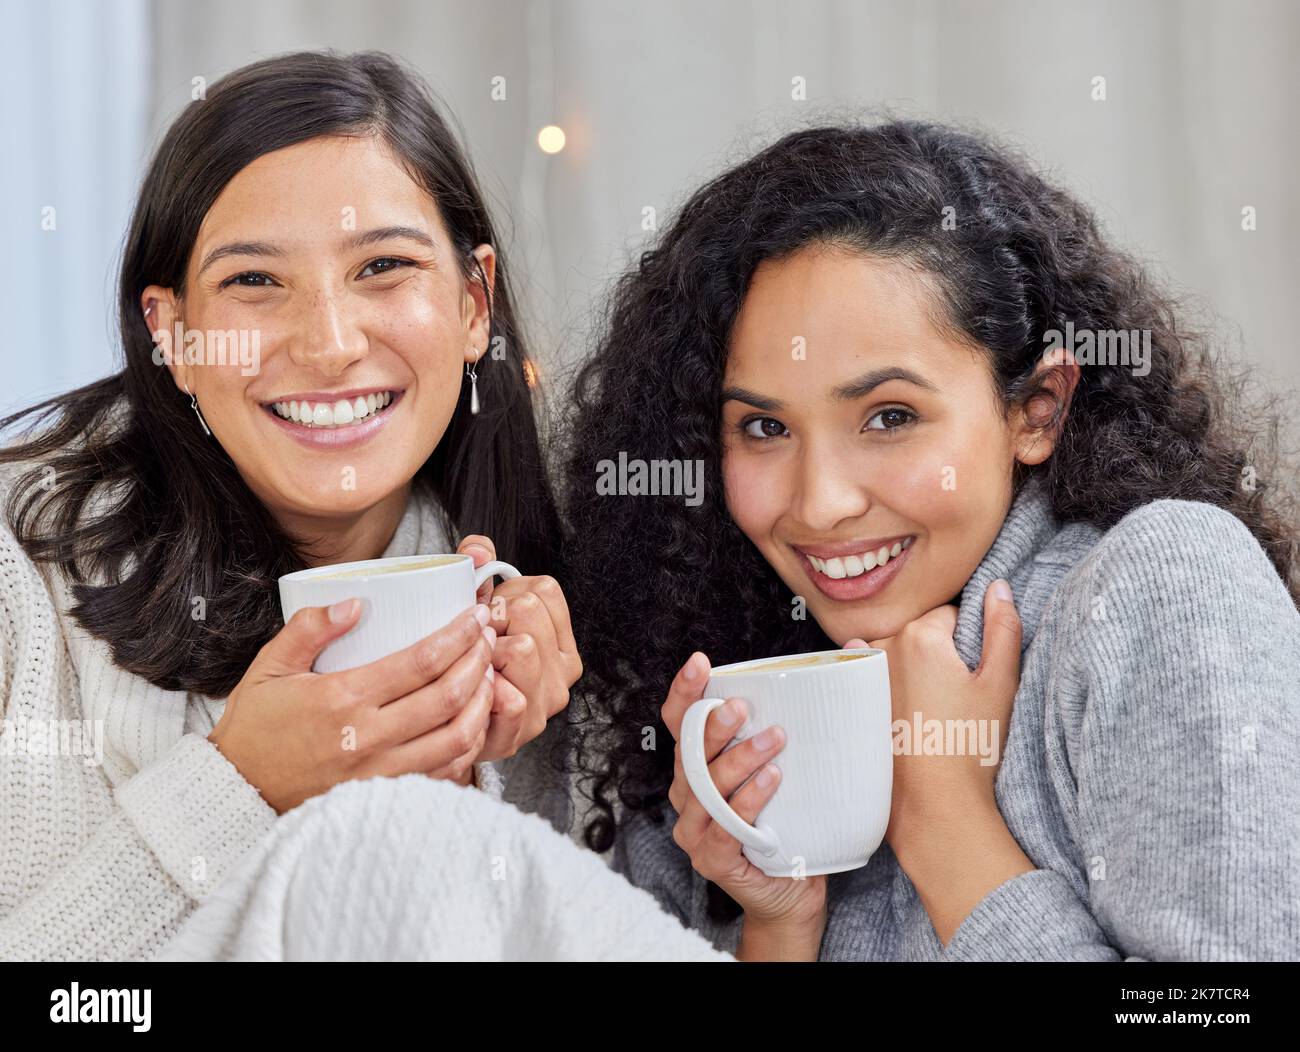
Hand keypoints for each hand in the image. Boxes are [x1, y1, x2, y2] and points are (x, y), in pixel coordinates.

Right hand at [209, 601, 494, 813]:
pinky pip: (443, 771)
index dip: (458, 635)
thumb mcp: (269, 667)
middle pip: (448, 697)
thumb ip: (309, 628)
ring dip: (482, 703)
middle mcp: (368, 738)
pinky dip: (467, 744)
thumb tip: (356, 602)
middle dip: (479, 661)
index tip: (474, 615)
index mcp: (342, 699)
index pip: (421, 661)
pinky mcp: (385, 795)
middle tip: (488, 637)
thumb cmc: (255, 727)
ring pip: (455, 738)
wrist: (237, 793)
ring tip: (488, 675)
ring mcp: (380, 772)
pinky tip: (472, 719)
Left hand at [456, 535, 581, 761]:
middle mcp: (565, 669)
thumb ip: (477, 569)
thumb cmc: (464, 661)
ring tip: (473, 665)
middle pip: (530, 611)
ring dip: (486, 652)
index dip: (507, 594)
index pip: (544, 589)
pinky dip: (486, 689)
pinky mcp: (525, 730)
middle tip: (477, 642)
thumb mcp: (473, 609)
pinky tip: (472, 690)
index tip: (491, 614)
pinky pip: (511, 697)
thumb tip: (478, 551)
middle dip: (493, 619)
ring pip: (523, 648)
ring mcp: (548, 701)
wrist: (445, 722)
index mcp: (561, 635)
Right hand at [661, 651, 827, 953]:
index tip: (701, 662)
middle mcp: (689, 795)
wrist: (794, 896)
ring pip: (706, 790)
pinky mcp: (712, 862)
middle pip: (688, 753)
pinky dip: (747, 803)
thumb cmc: (794, 824)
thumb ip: (813, 712)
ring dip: (738, 760)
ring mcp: (696, 831)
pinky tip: (772, 782)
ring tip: (774, 740)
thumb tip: (858, 647)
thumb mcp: (797, 765)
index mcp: (700, 766)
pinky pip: (724, 829)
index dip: (685, 691)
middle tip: (743, 707)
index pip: (681, 722)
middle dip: (713, 726)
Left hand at [850, 578, 1022, 871]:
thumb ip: (1002, 629)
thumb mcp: (1000, 683)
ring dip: (907, 668)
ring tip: (926, 710)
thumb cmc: (969, 745)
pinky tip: (897, 712)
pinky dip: (880, 684)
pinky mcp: (850, 699)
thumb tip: (998, 587)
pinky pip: (867, 675)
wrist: (932, 804)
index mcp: (921, 635)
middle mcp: (883, 646)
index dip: (967, 643)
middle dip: (936, 654)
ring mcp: (862, 673)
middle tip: (951, 698)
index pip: (951, 615)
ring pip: (892, 652)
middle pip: (918, 632)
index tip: (971, 675)